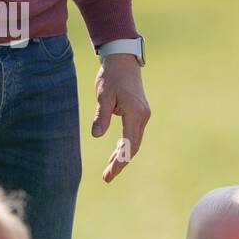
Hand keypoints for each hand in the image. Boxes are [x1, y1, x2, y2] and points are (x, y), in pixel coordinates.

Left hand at [92, 55, 150, 181]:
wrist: (123, 60)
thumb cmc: (112, 76)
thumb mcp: (103, 95)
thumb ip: (101, 115)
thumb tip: (96, 135)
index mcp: (135, 113)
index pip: (128, 145)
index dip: (120, 162)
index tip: (109, 174)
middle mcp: (142, 116)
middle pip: (133, 147)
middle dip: (120, 163)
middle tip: (106, 177)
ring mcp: (143, 115)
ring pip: (134, 141)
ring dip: (122, 155)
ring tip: (109, 169)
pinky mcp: (139, 113)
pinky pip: (133, 134)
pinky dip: (125, 145)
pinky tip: (116, 153)